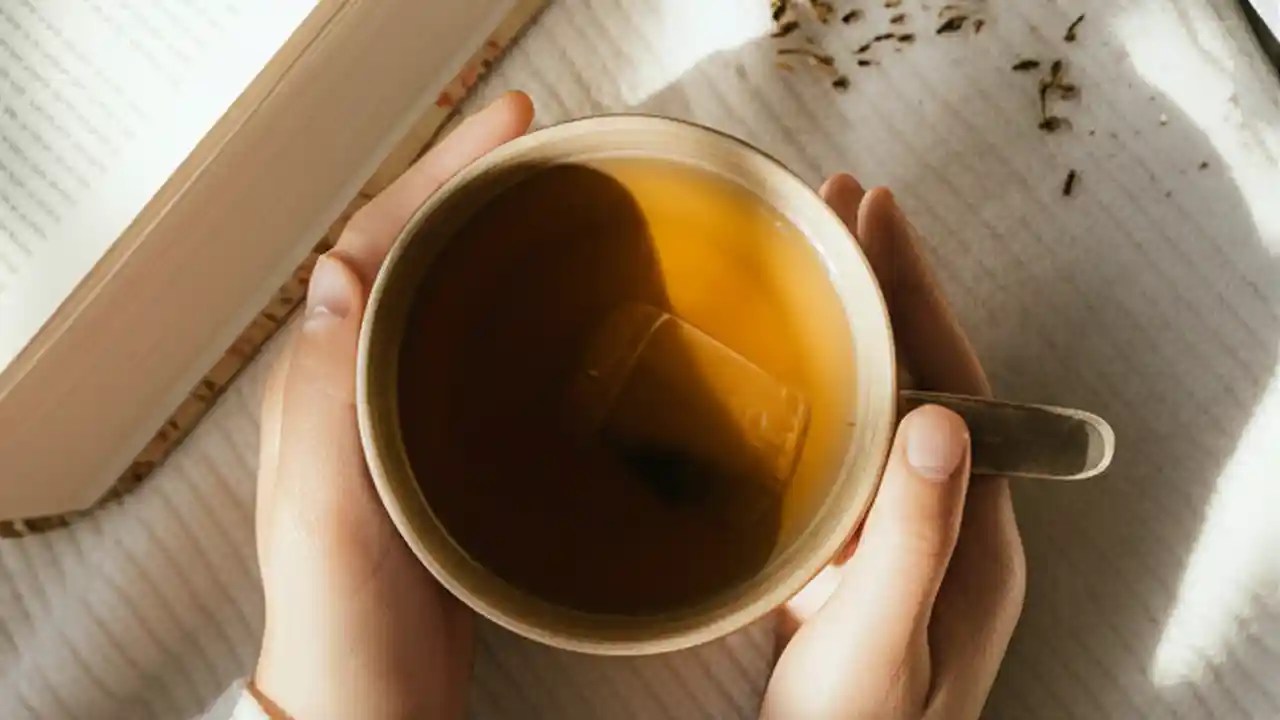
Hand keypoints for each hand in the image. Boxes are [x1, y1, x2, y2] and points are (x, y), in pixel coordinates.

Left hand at [252, 92, 533, 719]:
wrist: (371, 699)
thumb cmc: (344, 622)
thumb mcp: (328, 514)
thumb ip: (327, 401)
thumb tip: (337, 277)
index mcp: (323, 387)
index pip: (371, 249)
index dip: (431, 179)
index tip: (500, 132)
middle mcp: (354, 389)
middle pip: (407, 257)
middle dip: (462, 188)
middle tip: (532, 144)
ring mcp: (396, 418)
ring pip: (439, 298)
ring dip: (484, 237)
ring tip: (544, 199)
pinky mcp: (436, 451)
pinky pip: (466, 352)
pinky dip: (505, 308)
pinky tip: (547, 312)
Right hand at [761, 176, 1026, 718]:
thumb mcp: (881, 644)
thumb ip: (914, 539)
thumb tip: (942, 417)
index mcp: (973, 530)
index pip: (954, 381)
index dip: (916, 293)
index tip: (877, 214)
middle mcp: (943, 519)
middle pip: (920, 377)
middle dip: (881, 289)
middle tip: (834, 208)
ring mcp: (892, 535)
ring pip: (875, 409)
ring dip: (845, 331)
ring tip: (806, 263)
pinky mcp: (845, 558)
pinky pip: (835, 454)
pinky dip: (808, 395)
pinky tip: (772, 369)